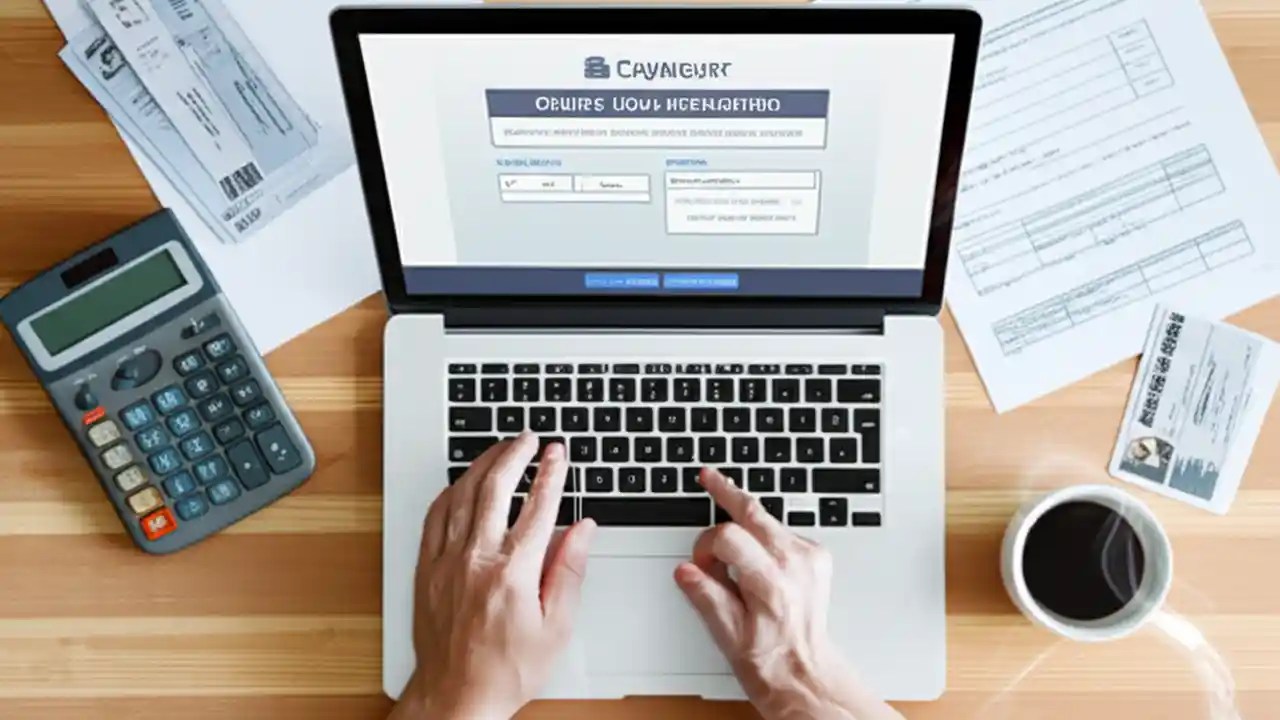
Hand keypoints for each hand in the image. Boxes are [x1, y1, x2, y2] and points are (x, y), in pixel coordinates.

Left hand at [391, 433, 595, 719]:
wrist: (457, 698)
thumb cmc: (506, 670)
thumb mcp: (557, 627)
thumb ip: (569, 571)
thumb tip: (582, 530)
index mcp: (513, 572)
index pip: (538, 506)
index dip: (552, 473)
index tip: (559, 453)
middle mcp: (476, 559)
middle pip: (496, 487)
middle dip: (516, 454)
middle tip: (530, 438)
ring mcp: (446, 561)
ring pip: (462, 494)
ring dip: (483, 464)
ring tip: (501, 449)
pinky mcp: (427, 569)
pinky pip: (435, 516)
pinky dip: (451, 492)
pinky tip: (462, 482)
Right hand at [674, 469, 901, 719]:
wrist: (806, 673)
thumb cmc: (770, 661)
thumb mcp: (727, 637)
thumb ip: (706, 598)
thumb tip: (686, 571)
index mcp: (772, 583)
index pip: (729, 536)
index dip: (705, 546)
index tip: (699, 564)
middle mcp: (795, 563)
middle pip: (755, 511)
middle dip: (727, 493)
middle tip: (709, 477)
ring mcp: (810, 558)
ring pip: (768, 519)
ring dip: (744, 520)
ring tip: (724, 525)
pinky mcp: (817, 557)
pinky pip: (782, 532)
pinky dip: (762, 535)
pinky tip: (752, 555)